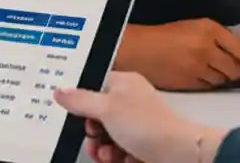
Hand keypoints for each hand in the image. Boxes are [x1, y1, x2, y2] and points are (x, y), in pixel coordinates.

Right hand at [54, 72, 227, 162]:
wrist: (182, 155)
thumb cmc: (145, 125)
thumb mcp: (107, 109)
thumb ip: (80, 100)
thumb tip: (57, 90)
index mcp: (123, 84)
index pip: (94, 86)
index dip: (81, 102)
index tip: (75, 116)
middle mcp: (131, 102)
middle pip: (98, 116)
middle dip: (93, 134)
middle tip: (93, 141)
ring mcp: (138, 125)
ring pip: (108, 137)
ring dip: (104, 149)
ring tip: (109, 156)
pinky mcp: (144, 145)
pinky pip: (122, 151)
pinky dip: (119, 158)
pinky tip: (122, 161)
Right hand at [114, 20, 239, 90]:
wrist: (139, 50)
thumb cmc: (166, 36)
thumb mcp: (195, 27)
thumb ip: (219, 38)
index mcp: (210, 29)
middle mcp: (208, 47)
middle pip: (238, 68)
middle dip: (238, 71)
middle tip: (233, 70)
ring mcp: (200, 67)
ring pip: (226, 80)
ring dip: (223, 79)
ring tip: (210, 71)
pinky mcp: (191, 83)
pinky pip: (211, 87)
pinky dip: (210, 84)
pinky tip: (200, 76)